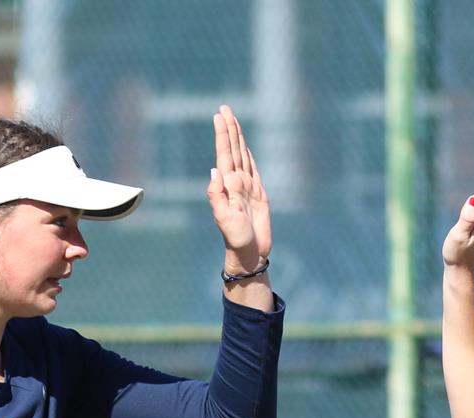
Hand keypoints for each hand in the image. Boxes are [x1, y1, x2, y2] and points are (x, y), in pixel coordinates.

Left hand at [206, 105, 270, 268]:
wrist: (249, 253)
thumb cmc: (235, 239)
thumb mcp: (224, 219)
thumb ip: (217, 196)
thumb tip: (215, 171)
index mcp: (227, 185)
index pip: (224, 154)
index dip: (223, 134)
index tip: (219, 115)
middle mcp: (236, 182)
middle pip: (233, 149)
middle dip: (229, 128)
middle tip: (224, 108)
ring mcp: (247, 187)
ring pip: (243, 156)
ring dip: (238, 138)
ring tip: (232, 120)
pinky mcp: (258, 194)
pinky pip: (253, 169)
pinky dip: (249, 155)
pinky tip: (245, 146)